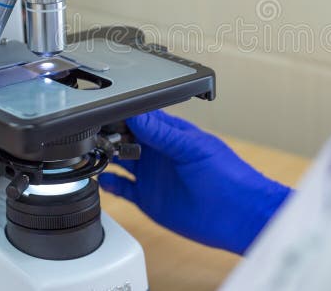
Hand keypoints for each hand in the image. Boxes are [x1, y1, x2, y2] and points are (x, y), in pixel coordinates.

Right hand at [98, 110, 291, 254]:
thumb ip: (163, 133)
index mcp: (172, 134)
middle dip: (108, 135)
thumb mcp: (193, 148)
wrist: (240, 216)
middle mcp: (160, 153)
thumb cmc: (229, 176)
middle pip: (125, 138)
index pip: (140, 118)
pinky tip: (100, 178)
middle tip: (90, 136)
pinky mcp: (150, 199)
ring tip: (90, 153)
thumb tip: (137, 114)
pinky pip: (123, 188)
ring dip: (106, 157)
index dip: (121, 115)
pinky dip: (110, 184)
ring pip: (121, 162)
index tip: (102, 113)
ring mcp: (154, 176)